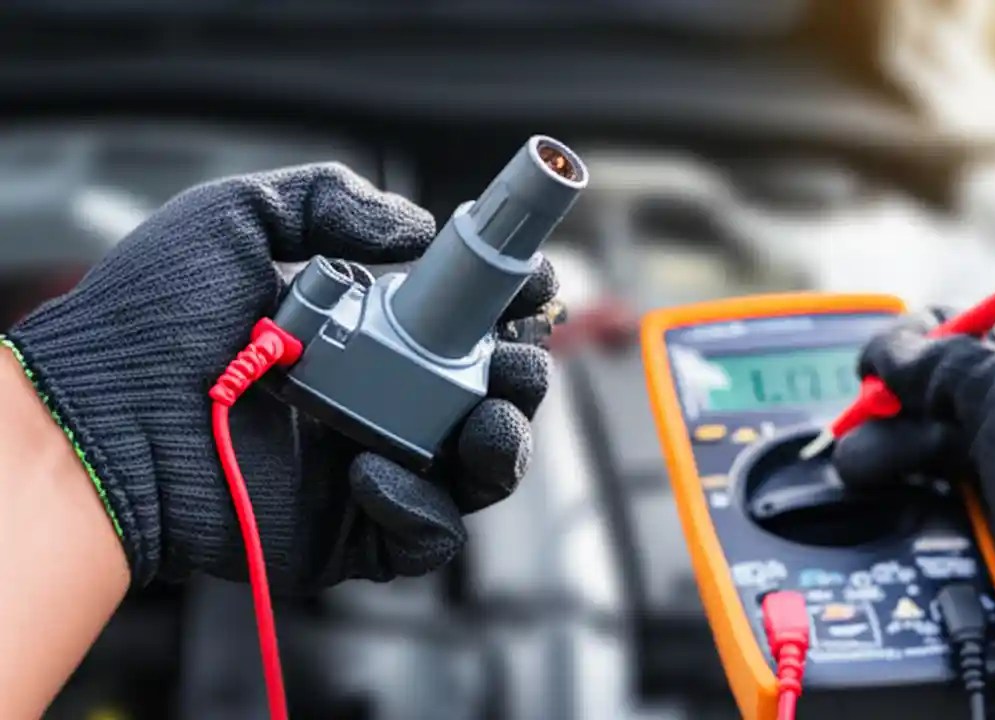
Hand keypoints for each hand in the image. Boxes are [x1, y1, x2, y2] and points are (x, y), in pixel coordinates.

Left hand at [2, 163, 557, 590]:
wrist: (95, 413)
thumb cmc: (151, 317)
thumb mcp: (239, 216)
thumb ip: (328, 199)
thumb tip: (415, 225)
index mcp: (366, 334)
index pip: (465, 326)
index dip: (508, 306)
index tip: (530, 282)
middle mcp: (379, 402)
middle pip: (491, 399)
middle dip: (524, 377)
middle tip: (514, 357)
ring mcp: (371, 469)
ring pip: (479, 472)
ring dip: (504, 442)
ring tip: (487, 416)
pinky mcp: (351, 534)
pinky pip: (425, 532)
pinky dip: (423, 505)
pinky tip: (375, 470)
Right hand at [832, 313, 994, 718]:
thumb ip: (955, 366)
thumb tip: (890, 347)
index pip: (961, 335)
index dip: (908, 343)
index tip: (870, 372)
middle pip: (924, 399)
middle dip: (883, 413)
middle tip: (866, 440)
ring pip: (913, 460)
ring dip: (879, 462)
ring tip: (865, 482)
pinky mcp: (981, 550)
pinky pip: (917, 518)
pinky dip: (892, 514)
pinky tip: (885, 520)